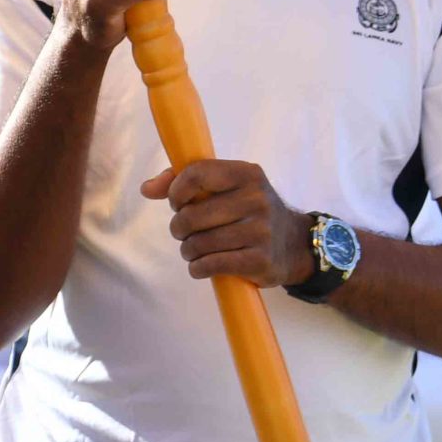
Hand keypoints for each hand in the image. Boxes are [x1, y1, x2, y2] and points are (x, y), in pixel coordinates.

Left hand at [140, 159, 311, 287]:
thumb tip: (146, 188)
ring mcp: (261, 231)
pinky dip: (197, 268)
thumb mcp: (226, 187)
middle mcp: (257, 199)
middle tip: (185, 232)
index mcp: (247, 174)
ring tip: (194, 249)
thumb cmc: (248, 211)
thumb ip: (183, 180)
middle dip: (179, 228)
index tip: (178, 204)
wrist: (294, 244)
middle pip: (191, 215)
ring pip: (198, 243)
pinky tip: (201, 265)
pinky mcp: (260, 260)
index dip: (177, 192)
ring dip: (188, 250)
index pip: (196, 174)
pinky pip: (210, 265)